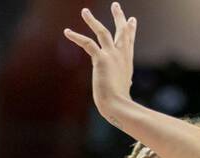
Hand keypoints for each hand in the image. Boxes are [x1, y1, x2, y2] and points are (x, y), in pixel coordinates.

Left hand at [64, 3, 136, 122]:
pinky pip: (87, 43)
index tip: (132, 20)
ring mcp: (112, 56)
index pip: (129, 43)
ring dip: (92, 21)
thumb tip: (126, 86)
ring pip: (102, 32)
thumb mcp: (123, 90)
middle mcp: (121, 56)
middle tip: (116, 5)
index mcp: (127, 63)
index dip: (130, 31)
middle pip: (121, 32)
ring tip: (85, 11)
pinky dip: (76, 37)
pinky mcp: (101, 59)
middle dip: (118, 17)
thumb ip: (123, 84)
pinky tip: (67, 31)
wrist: (118, 106)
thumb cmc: (120, 104)